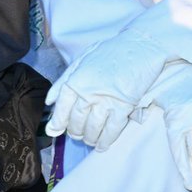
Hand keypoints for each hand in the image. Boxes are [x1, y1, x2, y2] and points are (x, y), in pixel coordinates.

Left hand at [45, 34, 166, 150]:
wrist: (141, 46)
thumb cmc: (112, 51)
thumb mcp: (83, 59)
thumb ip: (65, 79)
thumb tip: (50, 101)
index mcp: (75, 80)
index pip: (61, 109)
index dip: (57, 123)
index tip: (55, 131)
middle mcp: (88, 92)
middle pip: (76, 122)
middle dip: (75, 132)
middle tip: (78, 134)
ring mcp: (106, 101)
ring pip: (93, 129)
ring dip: (90, 138)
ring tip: (90, 140)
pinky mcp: (124, 106)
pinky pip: (112, 130)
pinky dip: (106, 140)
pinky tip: (103, 145)